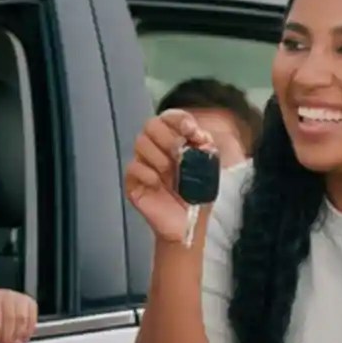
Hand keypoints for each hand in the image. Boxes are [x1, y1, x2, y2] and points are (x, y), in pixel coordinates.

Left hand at [0, 289, 37, 342]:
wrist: (2, 300)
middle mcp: (7, 295)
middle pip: (9, 318)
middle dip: (7, 337)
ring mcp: (20, 299)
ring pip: (21, 319)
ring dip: (18, 336)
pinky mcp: (31, 304)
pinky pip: (32, 319)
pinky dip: (28, 332)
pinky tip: (23, 339)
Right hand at [124, 108, 214, 242]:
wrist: (188, 224)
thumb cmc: (197, 195)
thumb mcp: (208, 168)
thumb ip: (205, 147)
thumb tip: (198, 134)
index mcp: (174, 141)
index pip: (170, 117)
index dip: (178, 119)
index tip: (191, 131)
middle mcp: (156, 148)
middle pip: (151, 124)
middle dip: (168, 137)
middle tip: (180, 154)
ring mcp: (143, 164)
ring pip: (140, 142)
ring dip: (159, 156)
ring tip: (171, 174)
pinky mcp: (133, 182)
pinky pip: (133, 167)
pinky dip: (147, 173)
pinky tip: (159, 184)